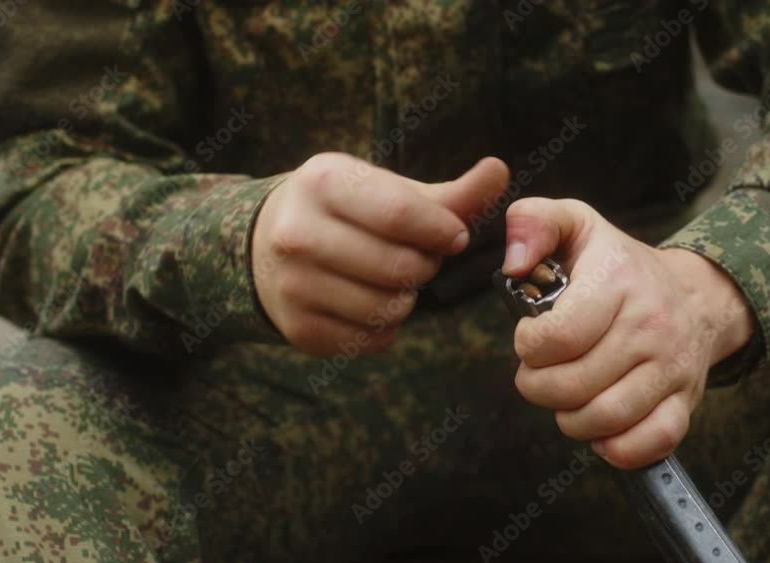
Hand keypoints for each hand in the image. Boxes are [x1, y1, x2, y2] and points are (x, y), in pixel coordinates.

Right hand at [253, 152, 508, 354]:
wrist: (269, 245)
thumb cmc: (350, 212)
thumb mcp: (392, 191)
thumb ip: (453, 191)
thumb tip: (500, 171)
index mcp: (322, 182)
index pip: (402, 214)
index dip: (443, 232)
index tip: (454, 237)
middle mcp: (296, 232)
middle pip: (399, 266)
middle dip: (425, 266)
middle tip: (418, 258)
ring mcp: (292, 283)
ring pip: (387, 307)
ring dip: (407, 298)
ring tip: (393, 279)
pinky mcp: (297, 327)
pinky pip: (372, 338)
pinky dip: (385, 326)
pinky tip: (370, 302)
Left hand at [502, 198, 753, 468]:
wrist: (697, 294)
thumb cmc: (619, 264)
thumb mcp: (577, 223)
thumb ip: (534, 222)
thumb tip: (514, 262)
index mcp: (618, 281)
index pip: (560, 337)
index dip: (529, 346)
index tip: (530, 338)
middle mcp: (650, 326)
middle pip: (573, 385)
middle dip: (538, 386)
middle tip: (538, 373)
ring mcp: (671, 368)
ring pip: (605, 418)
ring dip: (569, 418)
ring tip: (565, 396)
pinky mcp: (685, 402)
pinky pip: (649, 443)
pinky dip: (615, 447)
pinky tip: (600, 427)